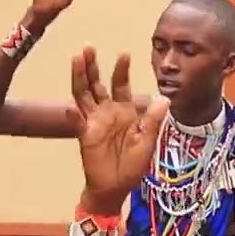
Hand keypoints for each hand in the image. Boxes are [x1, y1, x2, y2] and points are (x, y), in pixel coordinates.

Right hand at [69, 47, 169, 213]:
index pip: (120, 85)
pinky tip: (70, 109)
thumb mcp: (147, 141)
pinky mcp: (85, 137)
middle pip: (96, 84)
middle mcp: (106, 112)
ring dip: (79, 78)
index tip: (124, 54)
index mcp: (124, 111)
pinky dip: (73, 117)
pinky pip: (77, 124)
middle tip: (88, 47)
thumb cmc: (132, 165)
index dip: (121, 70)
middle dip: (92, 66)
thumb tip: (164, 98)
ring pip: (83, 95)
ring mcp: (93, 123)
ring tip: (76, 60)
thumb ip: (152, 120)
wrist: (117, 187)